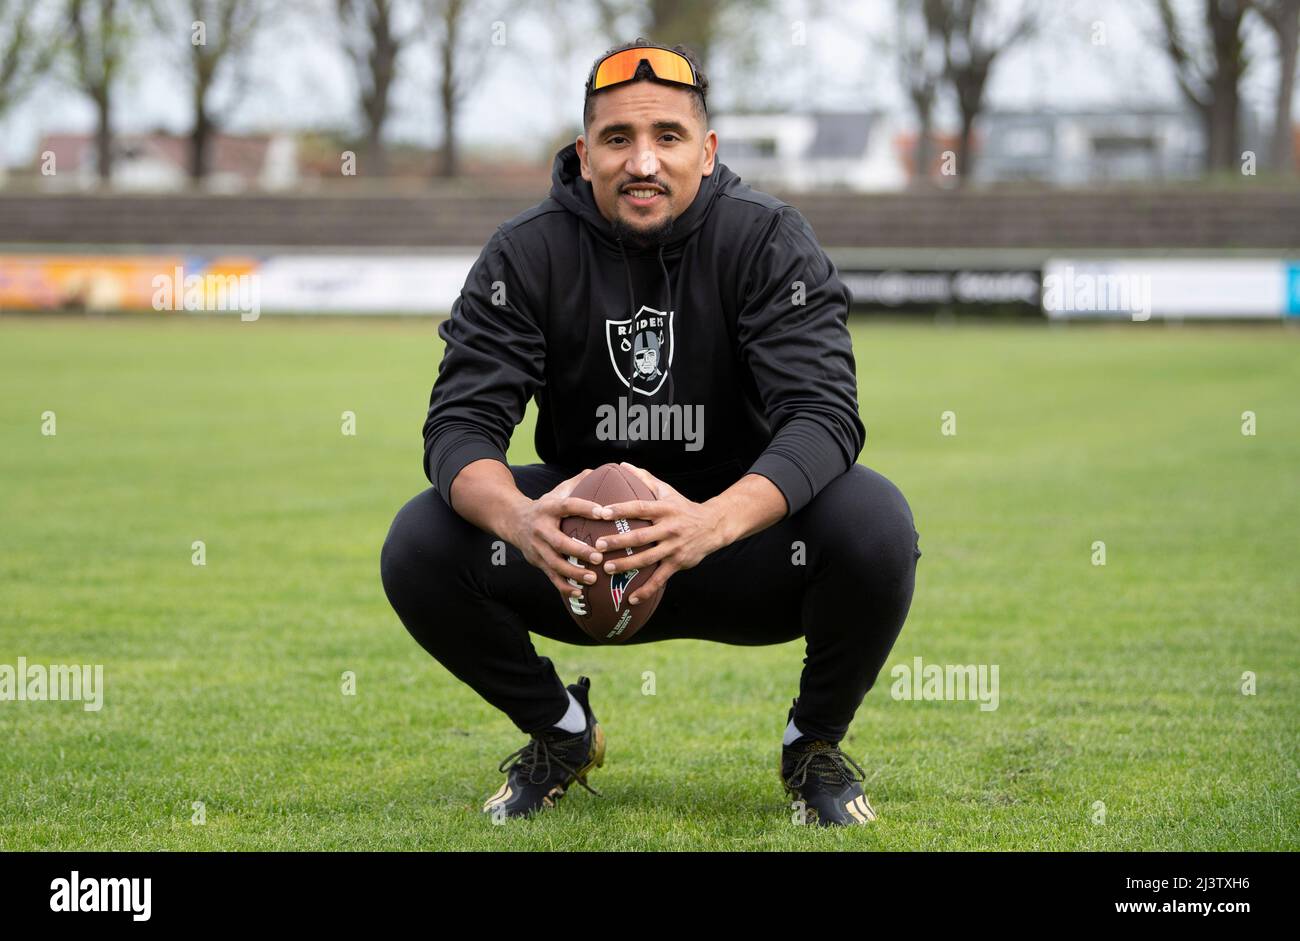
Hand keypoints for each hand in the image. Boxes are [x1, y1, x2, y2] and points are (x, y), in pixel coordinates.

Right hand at [503, 468, 606, 599]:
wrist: (512, 521)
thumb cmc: (544, 507)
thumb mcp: (556, 492)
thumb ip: (577, 483)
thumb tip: (601, 470)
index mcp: (549, 508)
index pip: (568, 505)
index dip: (585, 508)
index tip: (604, 512)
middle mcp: (541, 528)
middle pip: (559, 542)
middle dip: (579, 551)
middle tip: (599, 557)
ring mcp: (537, 548)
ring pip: (555, 564)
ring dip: (574, 573)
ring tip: (593, 578)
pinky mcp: (537, 562)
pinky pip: (551, 578)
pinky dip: (565, 587)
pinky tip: (580, 593)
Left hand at [592, 462, 726, 605]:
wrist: (714, 525)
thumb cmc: (682, 507)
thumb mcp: (666, 491)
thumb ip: (644, 478)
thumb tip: (622, 465)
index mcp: (663, 509)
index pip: (639, 507)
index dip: (620, 510)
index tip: (601, 512)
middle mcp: (668, 528)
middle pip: (640, 536)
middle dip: (618, 541)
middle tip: (597, 545)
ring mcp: (673, 547)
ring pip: (648, 558)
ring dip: (627, 565)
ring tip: (607, 568)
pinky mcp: (678, 563)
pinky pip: (660, 579)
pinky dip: (646, 590)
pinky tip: (631, 599)